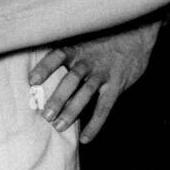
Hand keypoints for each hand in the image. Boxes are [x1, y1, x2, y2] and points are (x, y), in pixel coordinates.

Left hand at [29, 21, 160, 142]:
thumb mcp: (85, 37)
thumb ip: (69, 51)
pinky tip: (86, 138)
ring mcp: (104, 72)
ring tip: (59, 126)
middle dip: (58, 97)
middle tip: (46, 115)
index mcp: (78, 47)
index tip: (32, 81)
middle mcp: (89, 60)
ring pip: (86, 93)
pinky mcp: (117, 84)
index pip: (58, 55)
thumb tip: (42, 68)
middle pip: (71, 79)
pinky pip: (105, 106)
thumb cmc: (104, 37)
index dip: (45, 67)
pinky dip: (95, 123)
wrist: (137, 32)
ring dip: (72, 111)